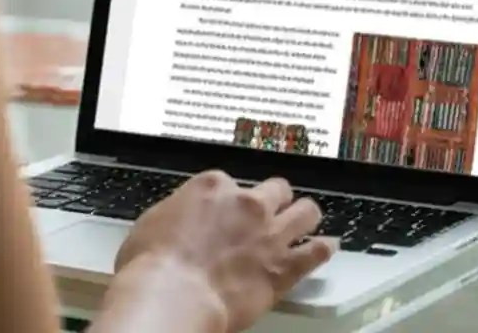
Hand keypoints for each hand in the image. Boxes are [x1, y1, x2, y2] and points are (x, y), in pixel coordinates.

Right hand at [113, 170, 336, 331]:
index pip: (229, 182)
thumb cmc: (152, 265)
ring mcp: (270, 234)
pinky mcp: (284, 267)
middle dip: (274, 199)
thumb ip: (175, 216)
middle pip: (276, 190)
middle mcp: (247, 204)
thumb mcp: (151, 224)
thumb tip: (176, 222)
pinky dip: (323, 249)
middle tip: (270, 211)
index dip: (229, 199)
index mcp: (212, 187)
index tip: (226, 210)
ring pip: (306, 212)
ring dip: (305, 216)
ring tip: (307, 220)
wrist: (172, 295)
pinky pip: (316, 252)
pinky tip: (327, 247)